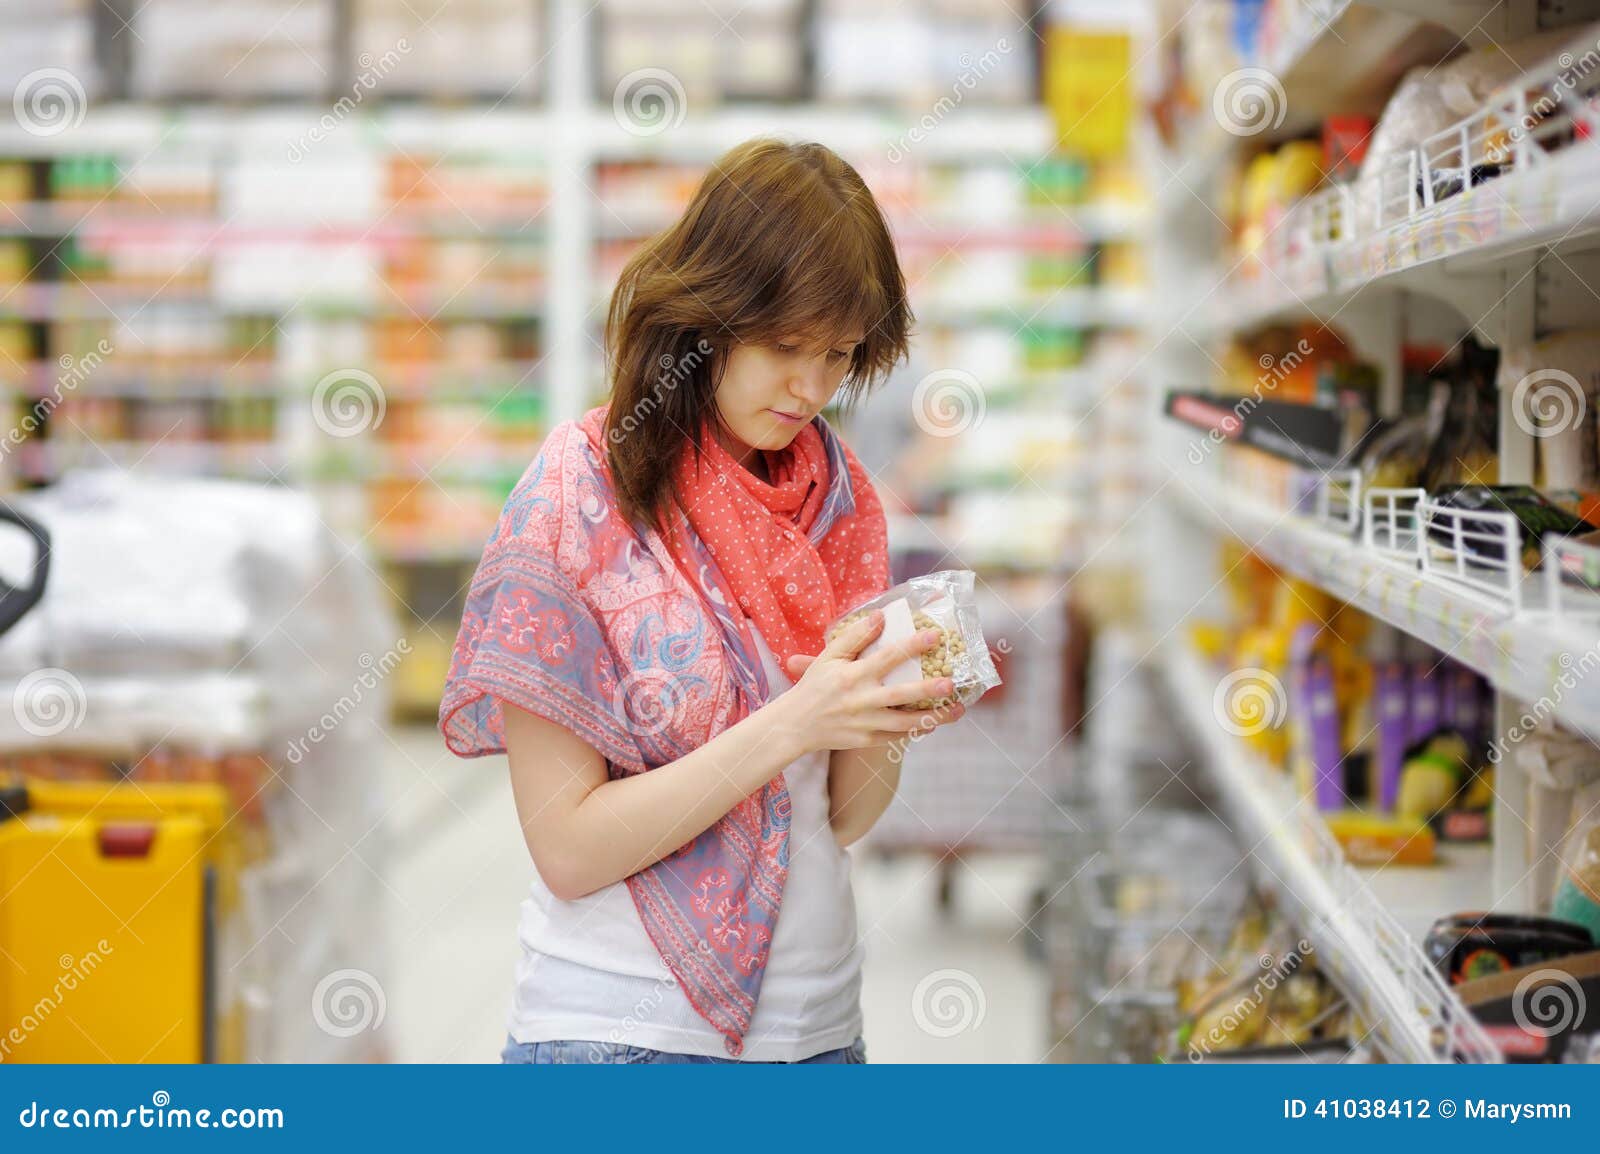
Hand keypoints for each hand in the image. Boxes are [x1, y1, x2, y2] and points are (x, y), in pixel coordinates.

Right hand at [767, 610, 966, 755]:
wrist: (796, 725)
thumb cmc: (814, 686)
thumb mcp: (829, 657)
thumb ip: (855, 637)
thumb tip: (880, 616)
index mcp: (852, 676)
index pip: (886, 658)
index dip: (911, 646)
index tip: (934, 636)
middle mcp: (861, 700)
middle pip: (901, 695)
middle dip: (929, 690)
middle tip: (951, 683)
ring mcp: (866, 723)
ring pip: (906, 723)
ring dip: (934, 718)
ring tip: (957, 710)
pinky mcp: (867, 741)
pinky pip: (898, 737)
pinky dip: (917, 731)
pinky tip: (933, 723)